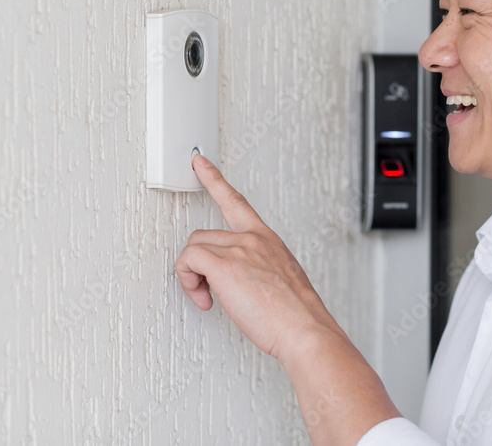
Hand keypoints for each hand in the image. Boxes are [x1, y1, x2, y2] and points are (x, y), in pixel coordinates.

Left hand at [175, 154, 344, 361]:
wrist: (304, 328)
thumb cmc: (295, 314)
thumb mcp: (281, 280)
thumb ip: (258, 269)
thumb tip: (241, 281)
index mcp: (266, 239)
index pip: (236, 201)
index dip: (214, 180)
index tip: (200, 163)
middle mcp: (253, 238)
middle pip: (203, 236)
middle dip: (200, 264)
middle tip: (208, 291)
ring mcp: (239, 249)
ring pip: (193, 248)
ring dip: (192, 275)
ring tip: (208, 297)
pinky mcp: (224, 265)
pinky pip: (188, 260)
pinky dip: (188, 281)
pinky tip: (204, 300)